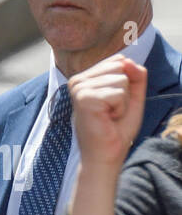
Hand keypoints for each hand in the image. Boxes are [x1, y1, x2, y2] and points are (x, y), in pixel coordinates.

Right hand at [69, 55, 147, 171]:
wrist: (105, 154)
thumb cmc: (115, 129)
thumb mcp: (132, 96)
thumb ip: (136, 75)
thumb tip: (128, 61)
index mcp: (85, 78)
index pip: (119, 61)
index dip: (126, 84)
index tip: (113, 102)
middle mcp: (78, 80)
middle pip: (121, 67)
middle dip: (125, 92)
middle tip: (111, 111)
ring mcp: (79, 89)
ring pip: (121, 79)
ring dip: (122, 102)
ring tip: (109, 116)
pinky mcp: (84, 98)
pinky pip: (118, 93)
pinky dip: (119, 108)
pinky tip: (107, 119)